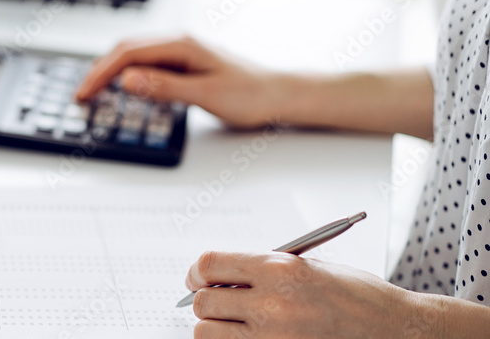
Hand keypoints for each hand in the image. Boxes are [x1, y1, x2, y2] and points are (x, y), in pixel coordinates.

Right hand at [75, 36, 288, 128]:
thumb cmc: (250, 95)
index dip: (100, 73)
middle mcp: (178, 43)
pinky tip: (122, 87)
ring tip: (93, 91)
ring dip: (110, 71)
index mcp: (180, 45)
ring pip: (133, 56)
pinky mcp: (184, 63)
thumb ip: (165, 87)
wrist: (280, 95)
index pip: (127, 54)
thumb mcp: (205, 95)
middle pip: (125, 50)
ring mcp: (180, 52)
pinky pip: (146, 64)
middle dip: (98, 71)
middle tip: (81, 96)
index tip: (84, 93)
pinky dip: (126, 75)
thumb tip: (127, 79)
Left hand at [185, 251, 419, 338]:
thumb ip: (262, 269)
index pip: (209, 264)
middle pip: (203, 303)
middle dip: (207, 302)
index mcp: (280, 268)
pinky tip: (255, 338)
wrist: (398, 332)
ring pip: (208, 334)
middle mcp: (273, 303)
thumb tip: (216, 277)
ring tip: (238, 325)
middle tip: (221, 303)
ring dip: (216, 329)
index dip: (197, 272)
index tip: (197, 278)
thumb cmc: (357, 298)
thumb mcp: (308, 267)